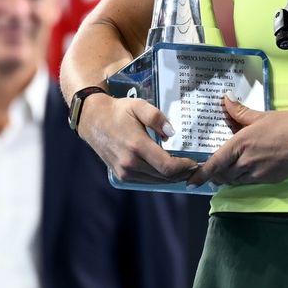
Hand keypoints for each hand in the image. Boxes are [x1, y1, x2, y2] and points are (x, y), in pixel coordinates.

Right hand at [77, 94, 199, 183]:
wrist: (92, 120)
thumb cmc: (118, 111)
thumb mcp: (139, 106)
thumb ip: (157, 118)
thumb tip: (172, 133)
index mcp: (136, 145)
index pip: (167, 166)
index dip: (184, 166)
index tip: (195, 161)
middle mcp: (130, 163)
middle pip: (164, 177)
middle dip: (182, 173)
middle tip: (195, 166)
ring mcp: (124, 172)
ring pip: (156, 181)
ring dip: (172, 178)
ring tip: (185, 168)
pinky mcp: (121, 176)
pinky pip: (146, 181)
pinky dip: (159, 178)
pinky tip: (168, 170)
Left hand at [187, 94, 287, 186]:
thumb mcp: (263, 116)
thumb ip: (240, 112)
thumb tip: (226, 101)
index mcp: (243, 143)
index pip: (216, 163)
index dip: (201, 174)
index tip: (191, 180)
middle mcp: (248, 161)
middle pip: (223, 175)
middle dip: (215, 174)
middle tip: (211, 171)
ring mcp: (259, 173)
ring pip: (235, 180)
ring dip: (229, 177)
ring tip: (228, 169)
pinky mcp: (269, 179)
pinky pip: (250, 181)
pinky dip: (244, 178)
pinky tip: (248, 169)